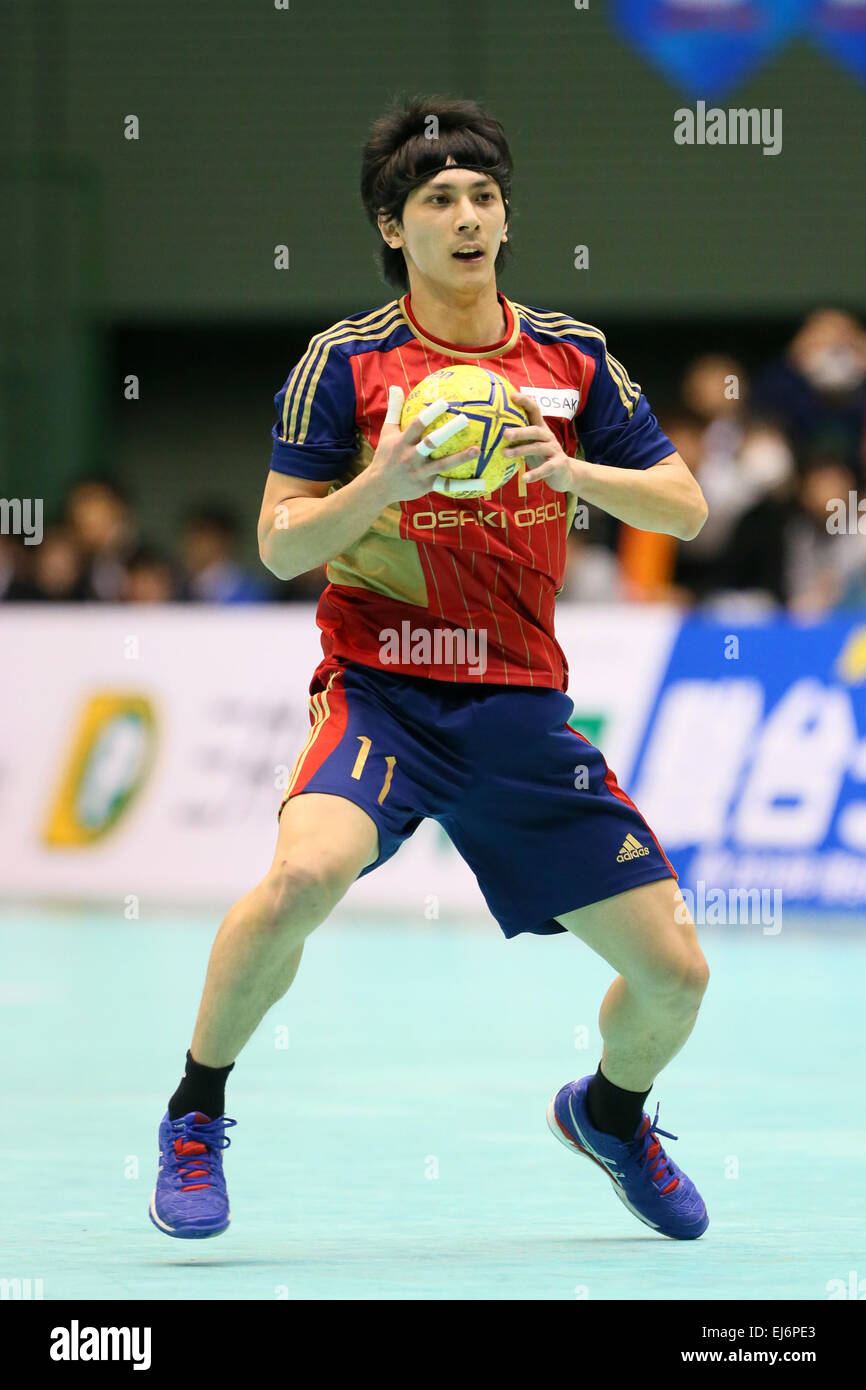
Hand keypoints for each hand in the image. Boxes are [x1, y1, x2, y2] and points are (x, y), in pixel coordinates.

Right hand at [367, 386, 480, 503]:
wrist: (378, 487)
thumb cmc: (385, 455)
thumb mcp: (387, 432)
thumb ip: (395, 409)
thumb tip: (396, 387)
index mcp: (402, 442)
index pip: (417, 424)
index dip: (430, 413)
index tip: (445, 401)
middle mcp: (411, 457)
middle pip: (431, 443)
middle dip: (448, 431)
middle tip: (466, 418)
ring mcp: (420, 472)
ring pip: (442, 465)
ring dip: (461, 458)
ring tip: (478, 449)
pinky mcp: (426, 485)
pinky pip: (447, 485)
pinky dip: (464, 485)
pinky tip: (482, 481)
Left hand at [503, 391, 584, 491]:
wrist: (565, 474)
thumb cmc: (542, 457)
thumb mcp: (530, 444)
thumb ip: (518, 437)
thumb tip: (491, 429)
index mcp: (540, 428)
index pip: (534, 410)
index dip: (524, 401)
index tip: (511, 395)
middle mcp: (548, 436)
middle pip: (535, 430)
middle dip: (520, 431)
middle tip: (504, 433)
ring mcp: (554, 450)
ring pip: (538, 447)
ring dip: (521, 450)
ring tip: (505, 454)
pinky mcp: (558, 464)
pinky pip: (546, 468)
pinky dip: (535, 473)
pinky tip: (524, 478)